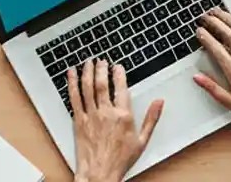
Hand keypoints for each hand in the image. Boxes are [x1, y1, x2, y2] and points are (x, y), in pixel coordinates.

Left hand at [69, 59, 163, 181]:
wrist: (100, 172)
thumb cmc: (121, 159)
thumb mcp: (142, 140)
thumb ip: (151, 119)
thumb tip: (159, 102)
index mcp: (123, 116)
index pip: (121, 88)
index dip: (118, 74)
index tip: (117, 66)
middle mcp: (106, 113)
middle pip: (102, 84)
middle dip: (101, 69)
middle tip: (101, 60)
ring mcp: (91, 115)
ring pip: (87, 87)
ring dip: (86, 72)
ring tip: (87, 62)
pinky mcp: (78, 120)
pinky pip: (74, 98)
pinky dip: (72, 84)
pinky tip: (71, 74)